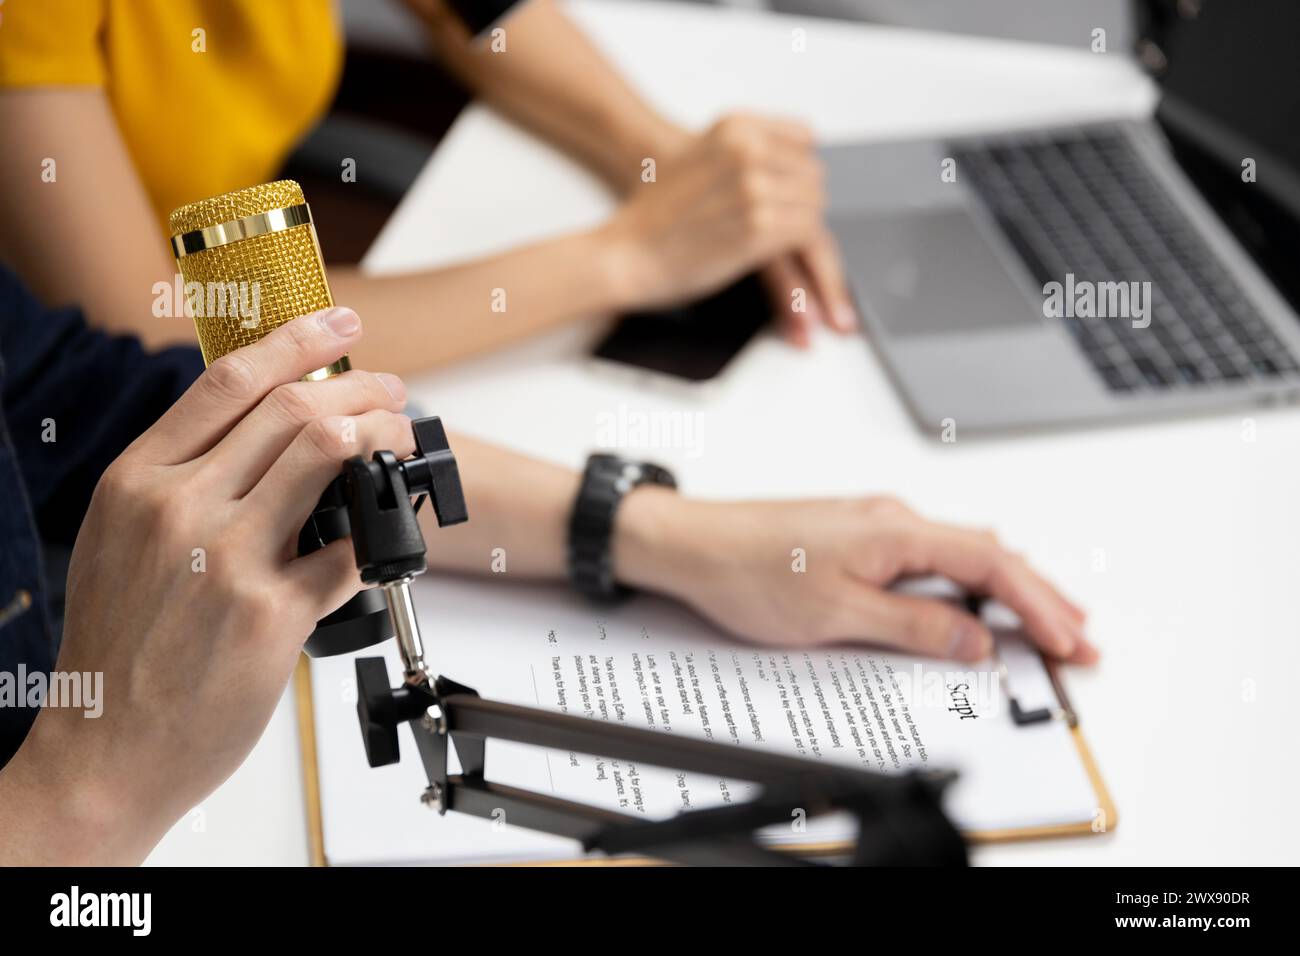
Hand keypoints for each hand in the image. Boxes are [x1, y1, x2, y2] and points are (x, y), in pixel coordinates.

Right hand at [0, 308, 413, 863]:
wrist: (105, 747)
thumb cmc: (119, 648)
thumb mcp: (121, 541)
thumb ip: (181, 483)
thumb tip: (261, 438)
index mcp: (138, 481)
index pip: (229, 383)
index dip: (297, 342)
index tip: (340, 327)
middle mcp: (178, 508)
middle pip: (293, 411)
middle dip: (360, 391)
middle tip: (390, 394)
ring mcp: (225, 559)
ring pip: (328, 455)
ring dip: (381, 438)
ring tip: (399, 440)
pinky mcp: (270, 613)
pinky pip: (348, 550)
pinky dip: (377, 535)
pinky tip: (386, 533)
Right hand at [597, 114, 855, 339]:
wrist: (625, 255)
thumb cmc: (657, 217)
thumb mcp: (700, 159)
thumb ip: (744, 154)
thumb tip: (796, 169)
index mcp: (735, 127)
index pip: (804, 139)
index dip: (798, 169)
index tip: (791, 190)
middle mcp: (747, 150)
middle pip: (812, 175)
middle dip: (801, 202)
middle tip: (783, 228)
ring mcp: (754, 189)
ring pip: (814, 206)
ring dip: (802, 230)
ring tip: (783, 249)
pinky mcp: (758, 230)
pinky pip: (808, 235)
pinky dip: (802, 253)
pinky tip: (784, 263)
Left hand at [616, 491, 1096, 663]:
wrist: (691, 544)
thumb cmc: (750, 571)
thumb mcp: (838, 614)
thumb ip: (913, 628)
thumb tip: (975, 639)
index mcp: (896, 531)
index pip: (991, 564)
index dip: (1038, 603)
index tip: (1069, 638)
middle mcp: (893, 518)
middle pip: (988, 554)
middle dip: (1039, 597)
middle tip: (1078, 636)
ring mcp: (876, 525)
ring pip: (963, 554)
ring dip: (1007, 587)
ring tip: (1046, 619)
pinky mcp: (858, 537)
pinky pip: (932, 557)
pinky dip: (967, 581)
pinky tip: (975, 599)